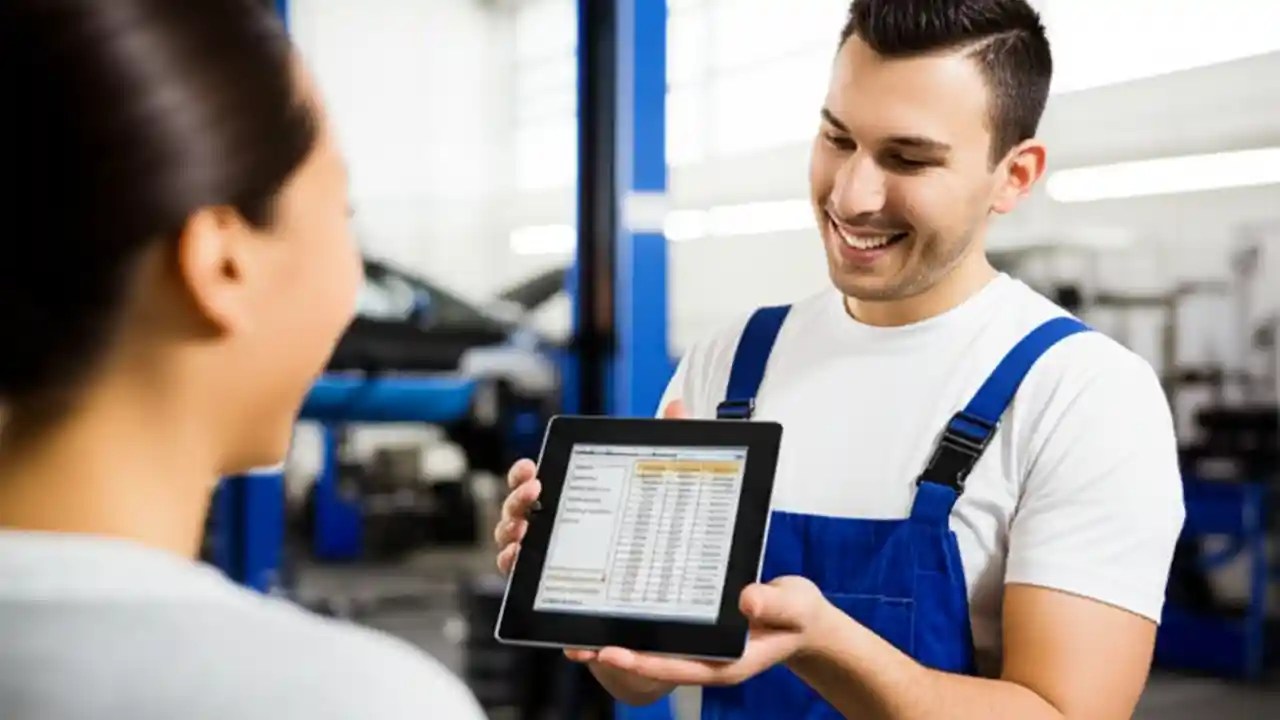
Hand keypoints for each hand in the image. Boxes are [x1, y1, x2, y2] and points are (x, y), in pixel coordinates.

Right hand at [494, 399, 685, 575]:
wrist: (667, 567)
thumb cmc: (656, 518)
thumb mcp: (662, 474)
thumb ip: (670, 437)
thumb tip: (677, 405)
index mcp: (570, 492)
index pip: (533, 480)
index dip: (523, 474)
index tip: (531, 469)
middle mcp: (554, 521)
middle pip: (518, 507)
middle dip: (516, 497)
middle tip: (533, 493)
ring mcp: (549, 550)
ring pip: (512, 537)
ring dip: (508, 528)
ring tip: (523, 528)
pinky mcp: (549, 578)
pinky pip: (519, 571)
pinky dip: (510, 562)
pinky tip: (518, 556)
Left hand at [577, 577, 831, 686]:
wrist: (802, 620)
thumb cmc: (799, 615)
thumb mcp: (795, 605)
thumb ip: (775, 604)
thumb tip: (747, 598)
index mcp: (727, 662)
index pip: (678, 666)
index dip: (644, 662)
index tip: (612, 653)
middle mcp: (706, 659)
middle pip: (654, 662)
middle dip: (615, 655)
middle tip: (576, 646)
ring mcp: (698, 648)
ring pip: (651, 649)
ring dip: (616, 642)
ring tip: (576, 636)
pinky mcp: (694, 632)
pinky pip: (660, 633)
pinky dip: (635, 625)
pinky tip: (609, 612)